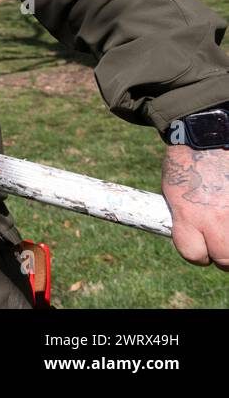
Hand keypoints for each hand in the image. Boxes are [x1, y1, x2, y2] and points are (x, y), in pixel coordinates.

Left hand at [161, 145, 228, 269]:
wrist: (206, 138)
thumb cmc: (187, 163)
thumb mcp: (175, 193)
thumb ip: (185, 219)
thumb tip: (197, 239)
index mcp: (188, 215)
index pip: (193, 254)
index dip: (196, 253)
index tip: (200, 246)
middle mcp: (215, 217)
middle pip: (226, 260)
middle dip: (224, 256)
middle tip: (222, 243)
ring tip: (226, 227)